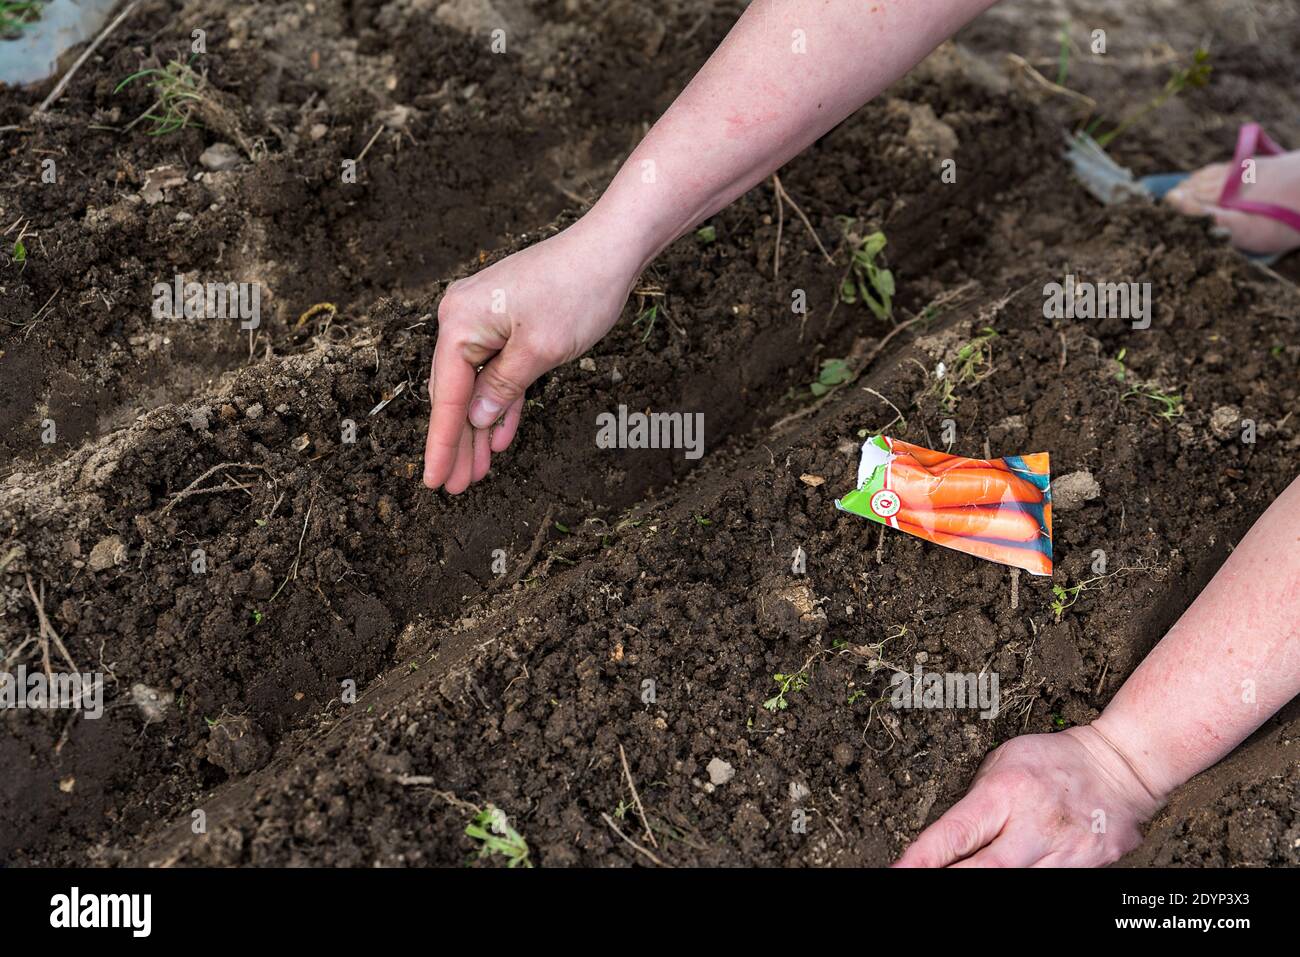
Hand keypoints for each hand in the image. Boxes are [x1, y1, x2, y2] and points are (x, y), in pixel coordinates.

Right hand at [422, 218, 639, 492]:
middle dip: (458, 443)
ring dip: (479, 429)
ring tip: (477, 473)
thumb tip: (477, 420)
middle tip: (457, 488)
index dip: (442, 444)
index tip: (435, 482)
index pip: (448, 397)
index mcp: (460, 322)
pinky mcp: (505, 321)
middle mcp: (462, 317)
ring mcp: (483, 318)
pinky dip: (500, 402)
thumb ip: (503, 390)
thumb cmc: (578, 291)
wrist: (610, 247)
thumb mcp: (541, 352)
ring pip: (477, 386)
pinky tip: (500, 437)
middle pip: (456, 394)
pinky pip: (496, 370)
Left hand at [893, 725, 1163, 866]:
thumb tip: (946, 837)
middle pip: (985, 870)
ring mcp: (1064, 851)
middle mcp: (1035, 825)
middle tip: (922, 883)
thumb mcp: (1003, 762)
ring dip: (989, 883)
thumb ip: (976, 800)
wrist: (1120, 767)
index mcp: (1006, 792)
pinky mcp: (1086, 866)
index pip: (956, 833)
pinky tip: (1016, 868)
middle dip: (952, 880)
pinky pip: (1046, 882)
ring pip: (1018, 883)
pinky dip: (1026, 879)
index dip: (923, 857)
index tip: (900, 870)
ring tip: (965, 876)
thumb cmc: (1054, 761)